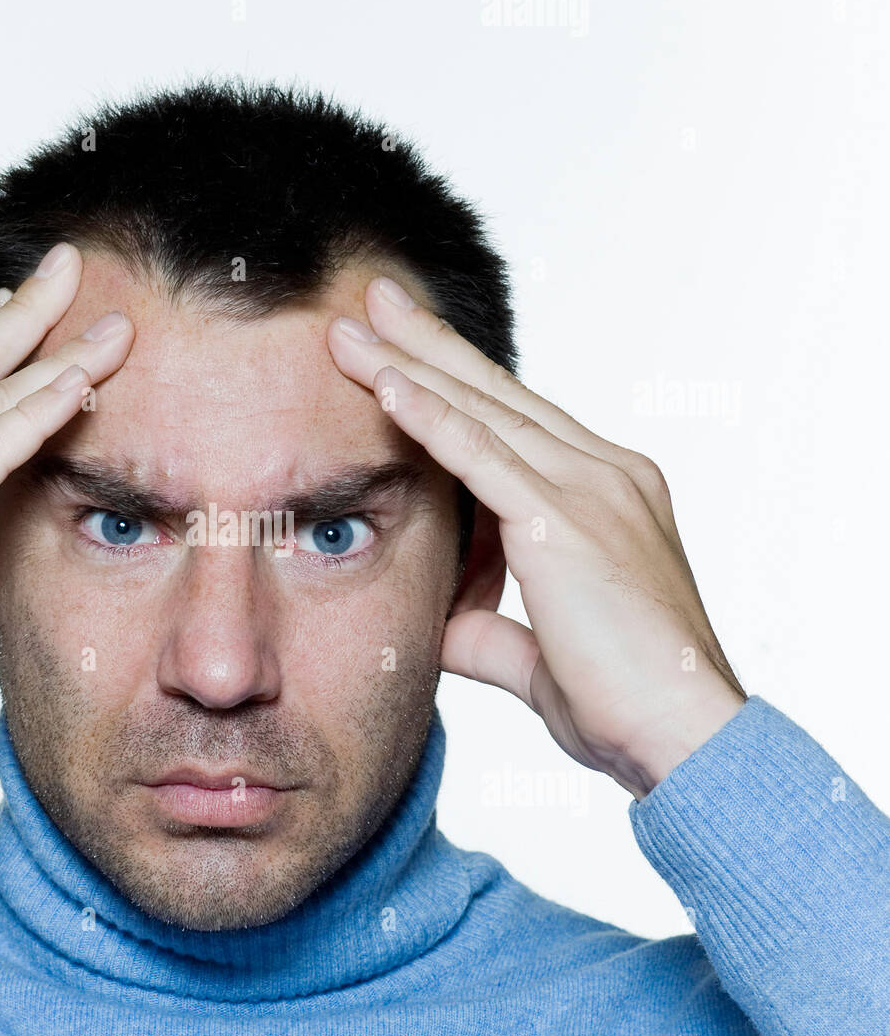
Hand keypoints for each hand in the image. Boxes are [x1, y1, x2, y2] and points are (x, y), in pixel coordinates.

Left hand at [327, 278, 746, 799]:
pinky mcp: (567, 523)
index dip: (456, 379)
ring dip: (408, 364)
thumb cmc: (625, 703)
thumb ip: (487, 629)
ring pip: (480, 411)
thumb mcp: (538, 656)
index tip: (403, 345)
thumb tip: (442, 625)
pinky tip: (386, 383)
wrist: (684, 739)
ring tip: (351, 323)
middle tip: (372, 296)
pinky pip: (483, 457)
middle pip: (495, 394)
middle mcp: (603, 474)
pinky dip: (430, 418)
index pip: (514, 421)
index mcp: (605, 494)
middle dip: (426, 344)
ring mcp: (590, 490)